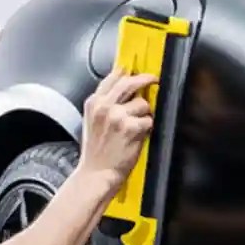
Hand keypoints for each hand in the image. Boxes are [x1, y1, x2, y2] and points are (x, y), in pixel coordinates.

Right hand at [77, 66, 156, 195]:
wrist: (97, 173)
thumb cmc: (96, 151)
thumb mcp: (92, 120)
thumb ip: (105, 102)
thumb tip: (122, 85)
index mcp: (93, 103)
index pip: (113, 78)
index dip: (127, 72)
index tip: (135, 70)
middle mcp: (105, 107)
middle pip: (130, 83)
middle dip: (145, 79)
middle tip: (153, 80)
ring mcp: (118, 116)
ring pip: (143, 104)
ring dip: (144, 114)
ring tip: (134, 128)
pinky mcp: (131, 128)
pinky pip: (148, 120)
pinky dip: (146, 128)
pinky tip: (136, 137)